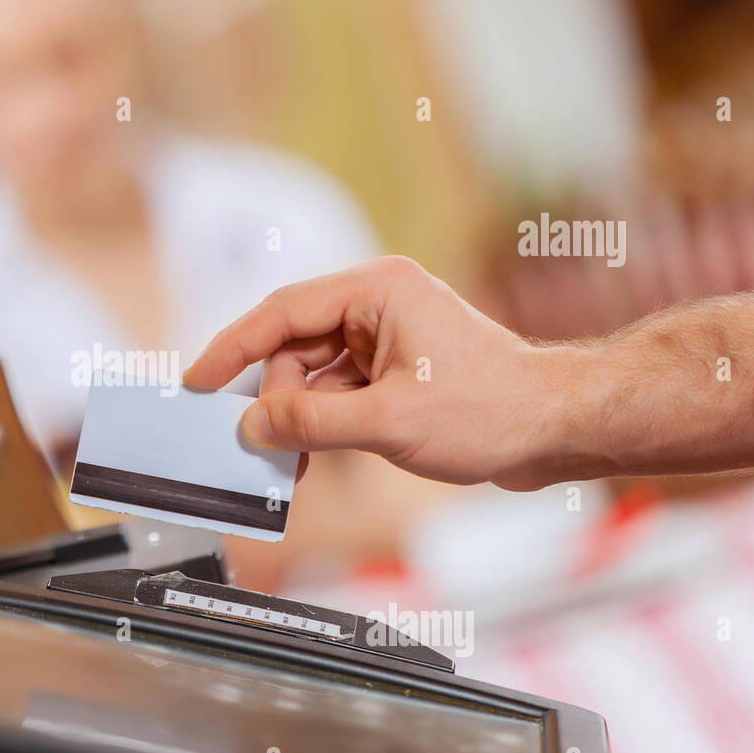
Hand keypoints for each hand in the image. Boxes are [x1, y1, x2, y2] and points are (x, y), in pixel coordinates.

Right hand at [183, 255, 572, 489]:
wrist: (556, 429)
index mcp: (378, 291)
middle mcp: (378, 304)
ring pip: (312, 373)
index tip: (197, 378)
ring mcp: (386, 337)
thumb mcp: (388, 422)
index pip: (281, 312)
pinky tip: (313, 456)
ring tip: (292, 461)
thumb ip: (310, 423)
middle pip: (293, 346)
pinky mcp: (394, 368)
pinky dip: (320, 422)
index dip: (232, 347)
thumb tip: (253, 426)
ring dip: (298, 417)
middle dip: (274, 398)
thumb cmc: (492, 409)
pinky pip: (336, 391)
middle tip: (260, 444)